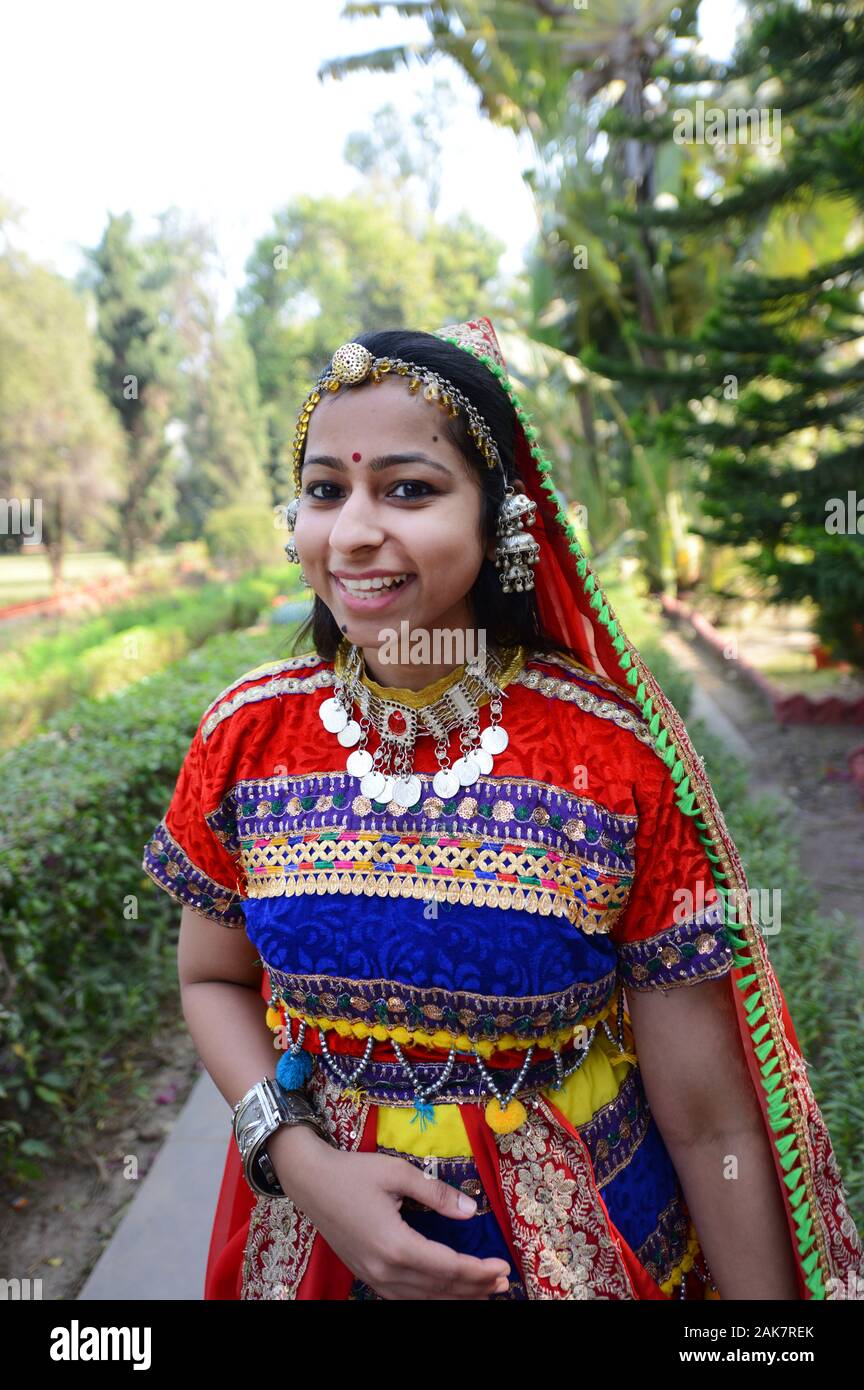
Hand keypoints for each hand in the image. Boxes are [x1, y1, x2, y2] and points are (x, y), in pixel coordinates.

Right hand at [269, 1126, 512, 1299]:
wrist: (310, 1181)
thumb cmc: (354, 1172)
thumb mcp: (398, 1172)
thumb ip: (437, 1194)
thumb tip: (472, 1210)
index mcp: (395, 1245)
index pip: (448, 1267)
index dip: (478, 1270)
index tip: (503, 1265)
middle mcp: (385, 1270)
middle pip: (439, 1288)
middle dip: (475, 1287)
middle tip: (503, 1282)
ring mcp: (373, 1277)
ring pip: (423, 1298)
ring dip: (456, 1295)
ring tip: (484, 1290)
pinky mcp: (367, 1275)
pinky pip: (404, 1297)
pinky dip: (431, 1297)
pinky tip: (445, 1291)